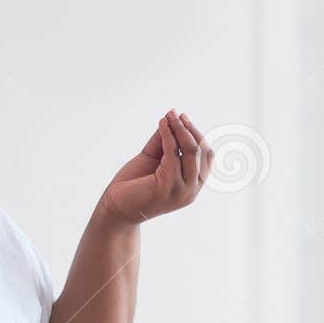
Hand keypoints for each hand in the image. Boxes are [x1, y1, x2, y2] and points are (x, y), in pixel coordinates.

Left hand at [97, 109, 211, 225]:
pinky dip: (168, 136)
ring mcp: (182, 190)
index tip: (183, 118)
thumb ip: (164, 142)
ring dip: (179, 129)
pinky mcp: (168, 186)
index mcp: (193, 185)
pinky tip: (161, 125)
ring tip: (168, 117)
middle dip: (189, 129)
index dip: (197, 134)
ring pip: (190, 150)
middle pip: (201, 151)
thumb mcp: (154, 159)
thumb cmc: (134, 185)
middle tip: (176, 114)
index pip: (206, 156)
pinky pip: (172, 153)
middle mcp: (192, 190)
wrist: (117, 208)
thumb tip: (172, 118)